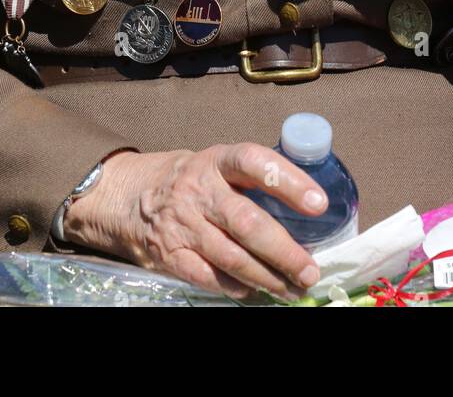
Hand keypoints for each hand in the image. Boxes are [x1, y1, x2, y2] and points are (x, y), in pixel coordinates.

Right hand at [63, 142, 325, 298]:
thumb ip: (253, 180)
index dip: (289, 181)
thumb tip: (308, 210)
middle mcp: (200, 189)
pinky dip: (231, 286)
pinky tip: (250, 291)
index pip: (255, 162)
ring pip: (230, 256)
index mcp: (218, 160)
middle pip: (247, 222)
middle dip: (284, 251)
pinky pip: (205, 276)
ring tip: (291, 289)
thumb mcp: (220, 165)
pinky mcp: (169, 253)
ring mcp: (182, 223)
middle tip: (310, 270)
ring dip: (265, 277)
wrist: (133, 195)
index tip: (319, 204)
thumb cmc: (195, 180)